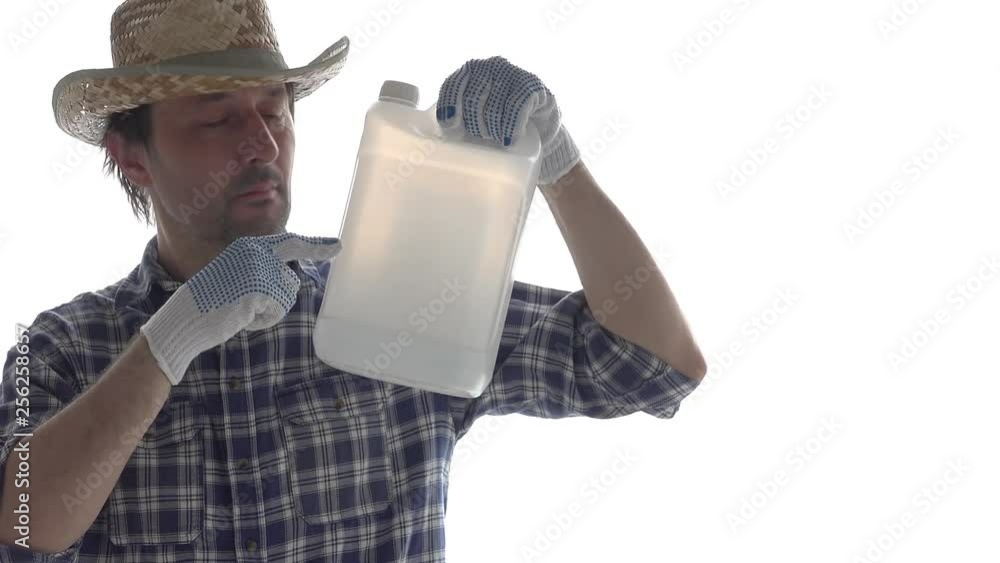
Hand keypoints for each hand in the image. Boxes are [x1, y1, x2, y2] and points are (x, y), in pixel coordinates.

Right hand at [140, 232, 341, 384]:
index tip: (337, 246)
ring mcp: (258, 267)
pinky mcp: (260, 286)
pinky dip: (263, 320)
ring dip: (269, 310)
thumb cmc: (209, 303)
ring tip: (241, 310)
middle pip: (290, 278)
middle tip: (273, 287)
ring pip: (287, 295)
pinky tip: (241, 317)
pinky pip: (279, 309)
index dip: (316, 245)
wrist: (185, 318)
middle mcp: (255, 251)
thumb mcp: (235, 279)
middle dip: (282, 293)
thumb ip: (261, 272)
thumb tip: (291, 278)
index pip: (289, 243)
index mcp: (248, 246)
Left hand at [435, 56, 580, 185]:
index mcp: (470, 73)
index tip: (449, 126)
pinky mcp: (534, 87)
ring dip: (493, 128)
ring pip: (495, 104)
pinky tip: (509, 140)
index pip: (453, 84)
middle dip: (474, 123)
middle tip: (481, 138)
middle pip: (473, 96)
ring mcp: (513, 74)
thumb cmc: (498, 126)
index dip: (449, 105)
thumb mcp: (474, 121)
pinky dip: (511, 127)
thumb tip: (428, 146)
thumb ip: (454, 122)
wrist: (539, 130)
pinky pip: (518, 106)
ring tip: (496, 141)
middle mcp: (490, 67)